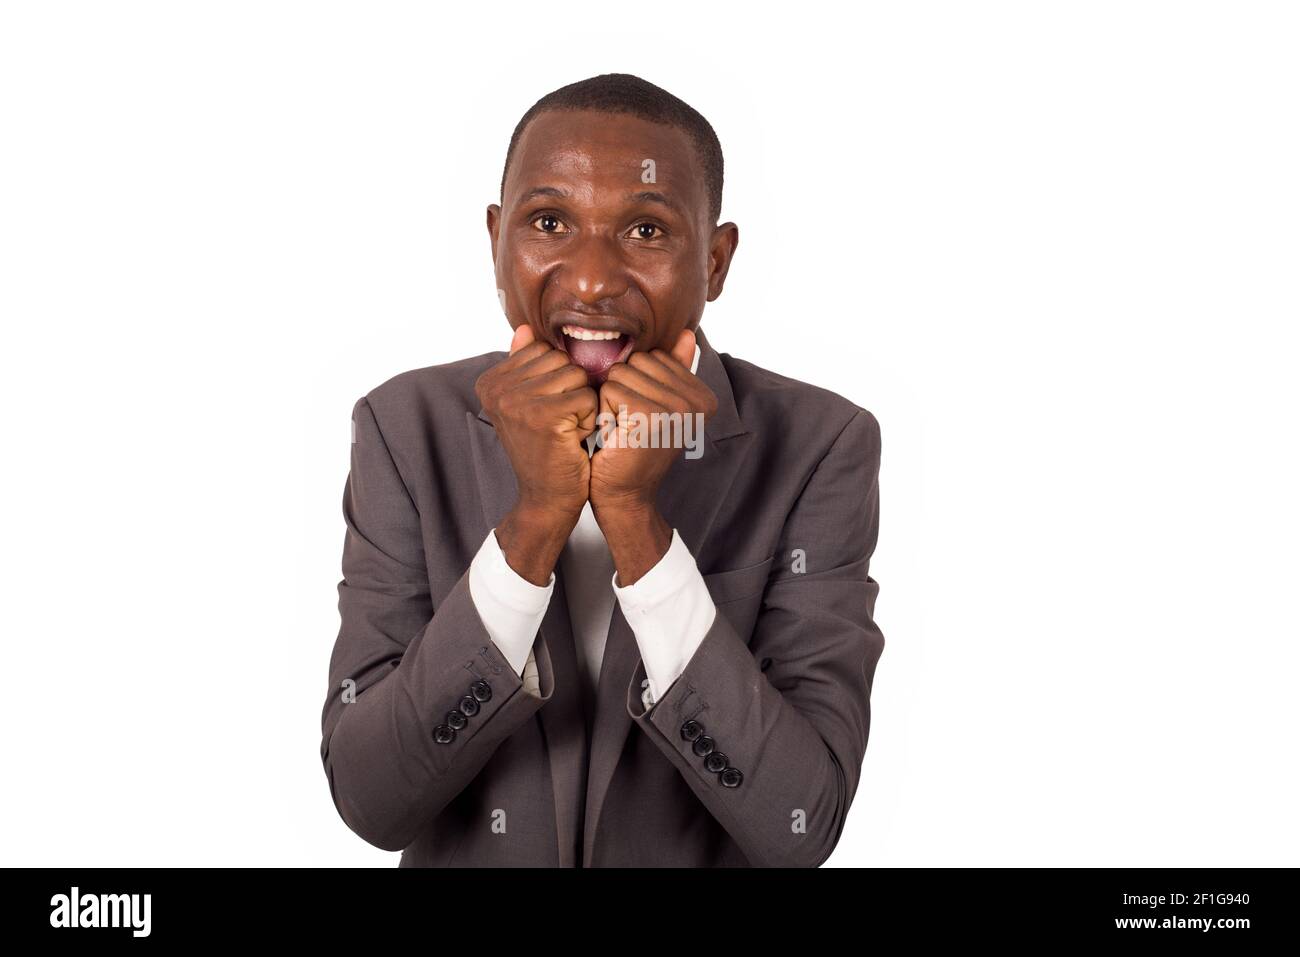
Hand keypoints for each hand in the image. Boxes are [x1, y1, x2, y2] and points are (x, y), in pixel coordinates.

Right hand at [474, 324, 596, 582]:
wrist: (547, 498)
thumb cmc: (546, 449)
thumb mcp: (530, 403)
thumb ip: (524, 365)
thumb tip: (523, 328)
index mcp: (490, 380)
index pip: (545, 351)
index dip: (559, 381)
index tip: (546, 412)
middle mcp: (496, 388)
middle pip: (562, 360)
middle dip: (573, 390)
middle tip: (560, 423)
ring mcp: (516, 401)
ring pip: (578, 377)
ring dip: (583, 405)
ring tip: (566, 430)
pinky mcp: (542, 416)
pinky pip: (588, 396)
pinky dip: (590, 419)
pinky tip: (573, 439)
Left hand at [589, 328, 716, 583]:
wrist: (622, 495)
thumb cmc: (632, 449)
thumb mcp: (656, 405)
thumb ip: (674, 370)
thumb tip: (689, 333)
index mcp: (703, 395)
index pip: (654, 356)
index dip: (636, 384)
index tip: (643, 417)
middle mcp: (698, 401)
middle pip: (637, 362)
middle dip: (622, 390)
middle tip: (630, 425)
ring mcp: (677, 409)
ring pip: (621, 374)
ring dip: (611, 402)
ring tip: (624, 430)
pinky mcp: (651, 416)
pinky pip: (610, 389)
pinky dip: (604, 412)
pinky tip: (616, 436)